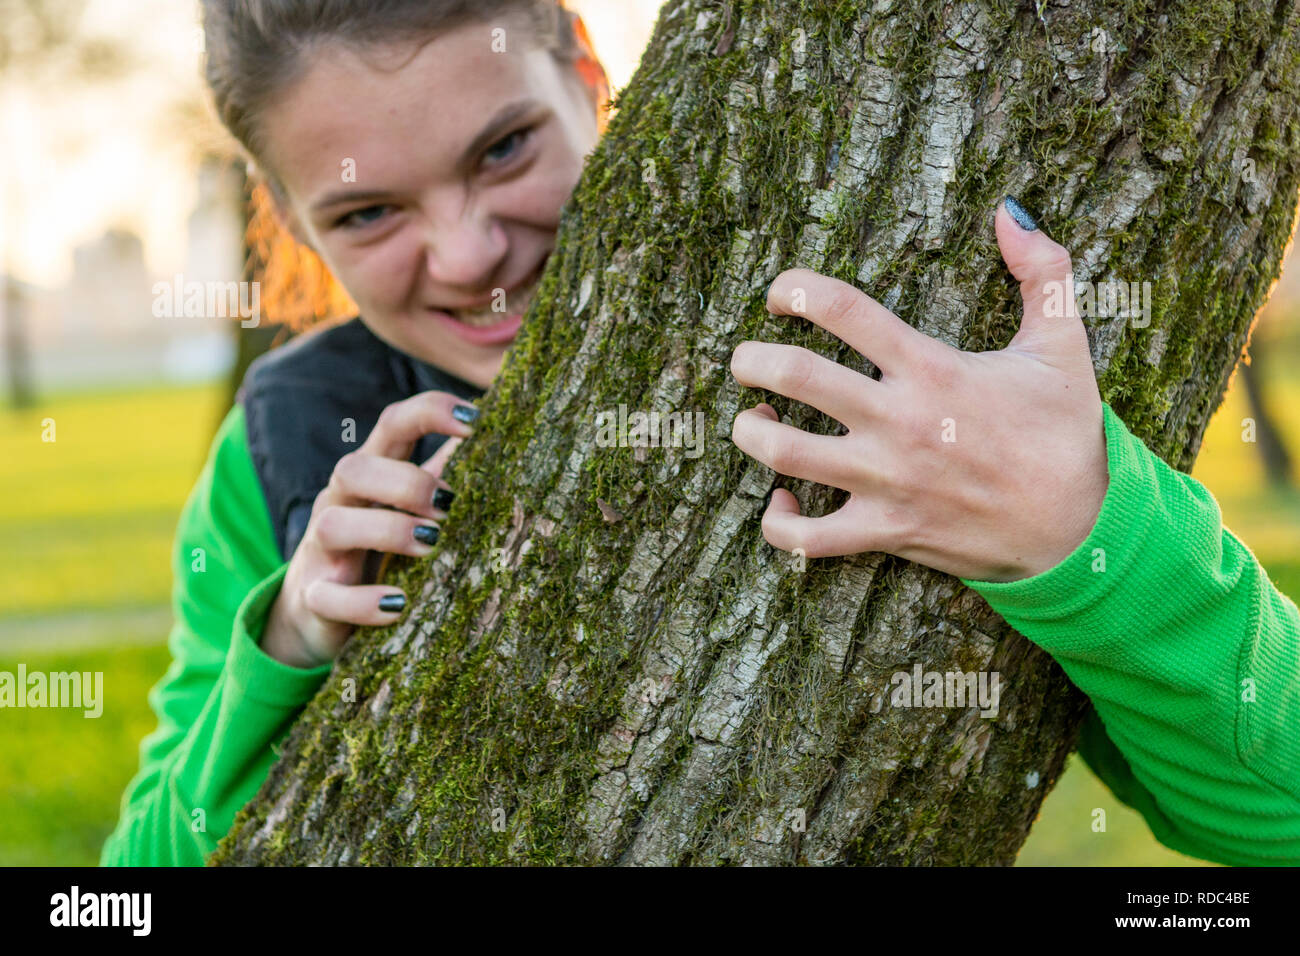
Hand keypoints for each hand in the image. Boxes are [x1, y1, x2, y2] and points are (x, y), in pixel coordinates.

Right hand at [261, 391, 474, 667]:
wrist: (317, 613)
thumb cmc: (382, 550)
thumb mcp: (413, 509)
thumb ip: (448, 475)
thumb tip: (503, 438)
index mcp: (372, 475)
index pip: (392, 425)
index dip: (429, 412)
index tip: (474, 420)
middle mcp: (340, 504)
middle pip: (353, 468)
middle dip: (406, 482)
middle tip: (449, 506)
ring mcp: (321, 551)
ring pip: (333, 524)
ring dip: (388, 531)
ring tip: (431, 545)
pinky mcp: (315, 599)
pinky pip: (328, 597)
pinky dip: (363, 602)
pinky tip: (399, 605)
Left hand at [729, 198, 1108, 582]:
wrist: (1083, 528)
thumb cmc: (1065, 433)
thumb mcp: (1062, 343)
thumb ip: (1042, 270)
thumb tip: (1010, 210)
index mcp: (932, 368)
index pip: (842, 309)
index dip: (795, 288)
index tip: (779, 293)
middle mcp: (900, 422)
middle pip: (795, 375)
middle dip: (752, 359)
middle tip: (746, 358)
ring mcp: (887, 481)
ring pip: (785, 453)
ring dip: (750, 432)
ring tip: (752, 419)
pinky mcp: (885, 532)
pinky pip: (808, 538)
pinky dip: (779, 522)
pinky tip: (780, 498)